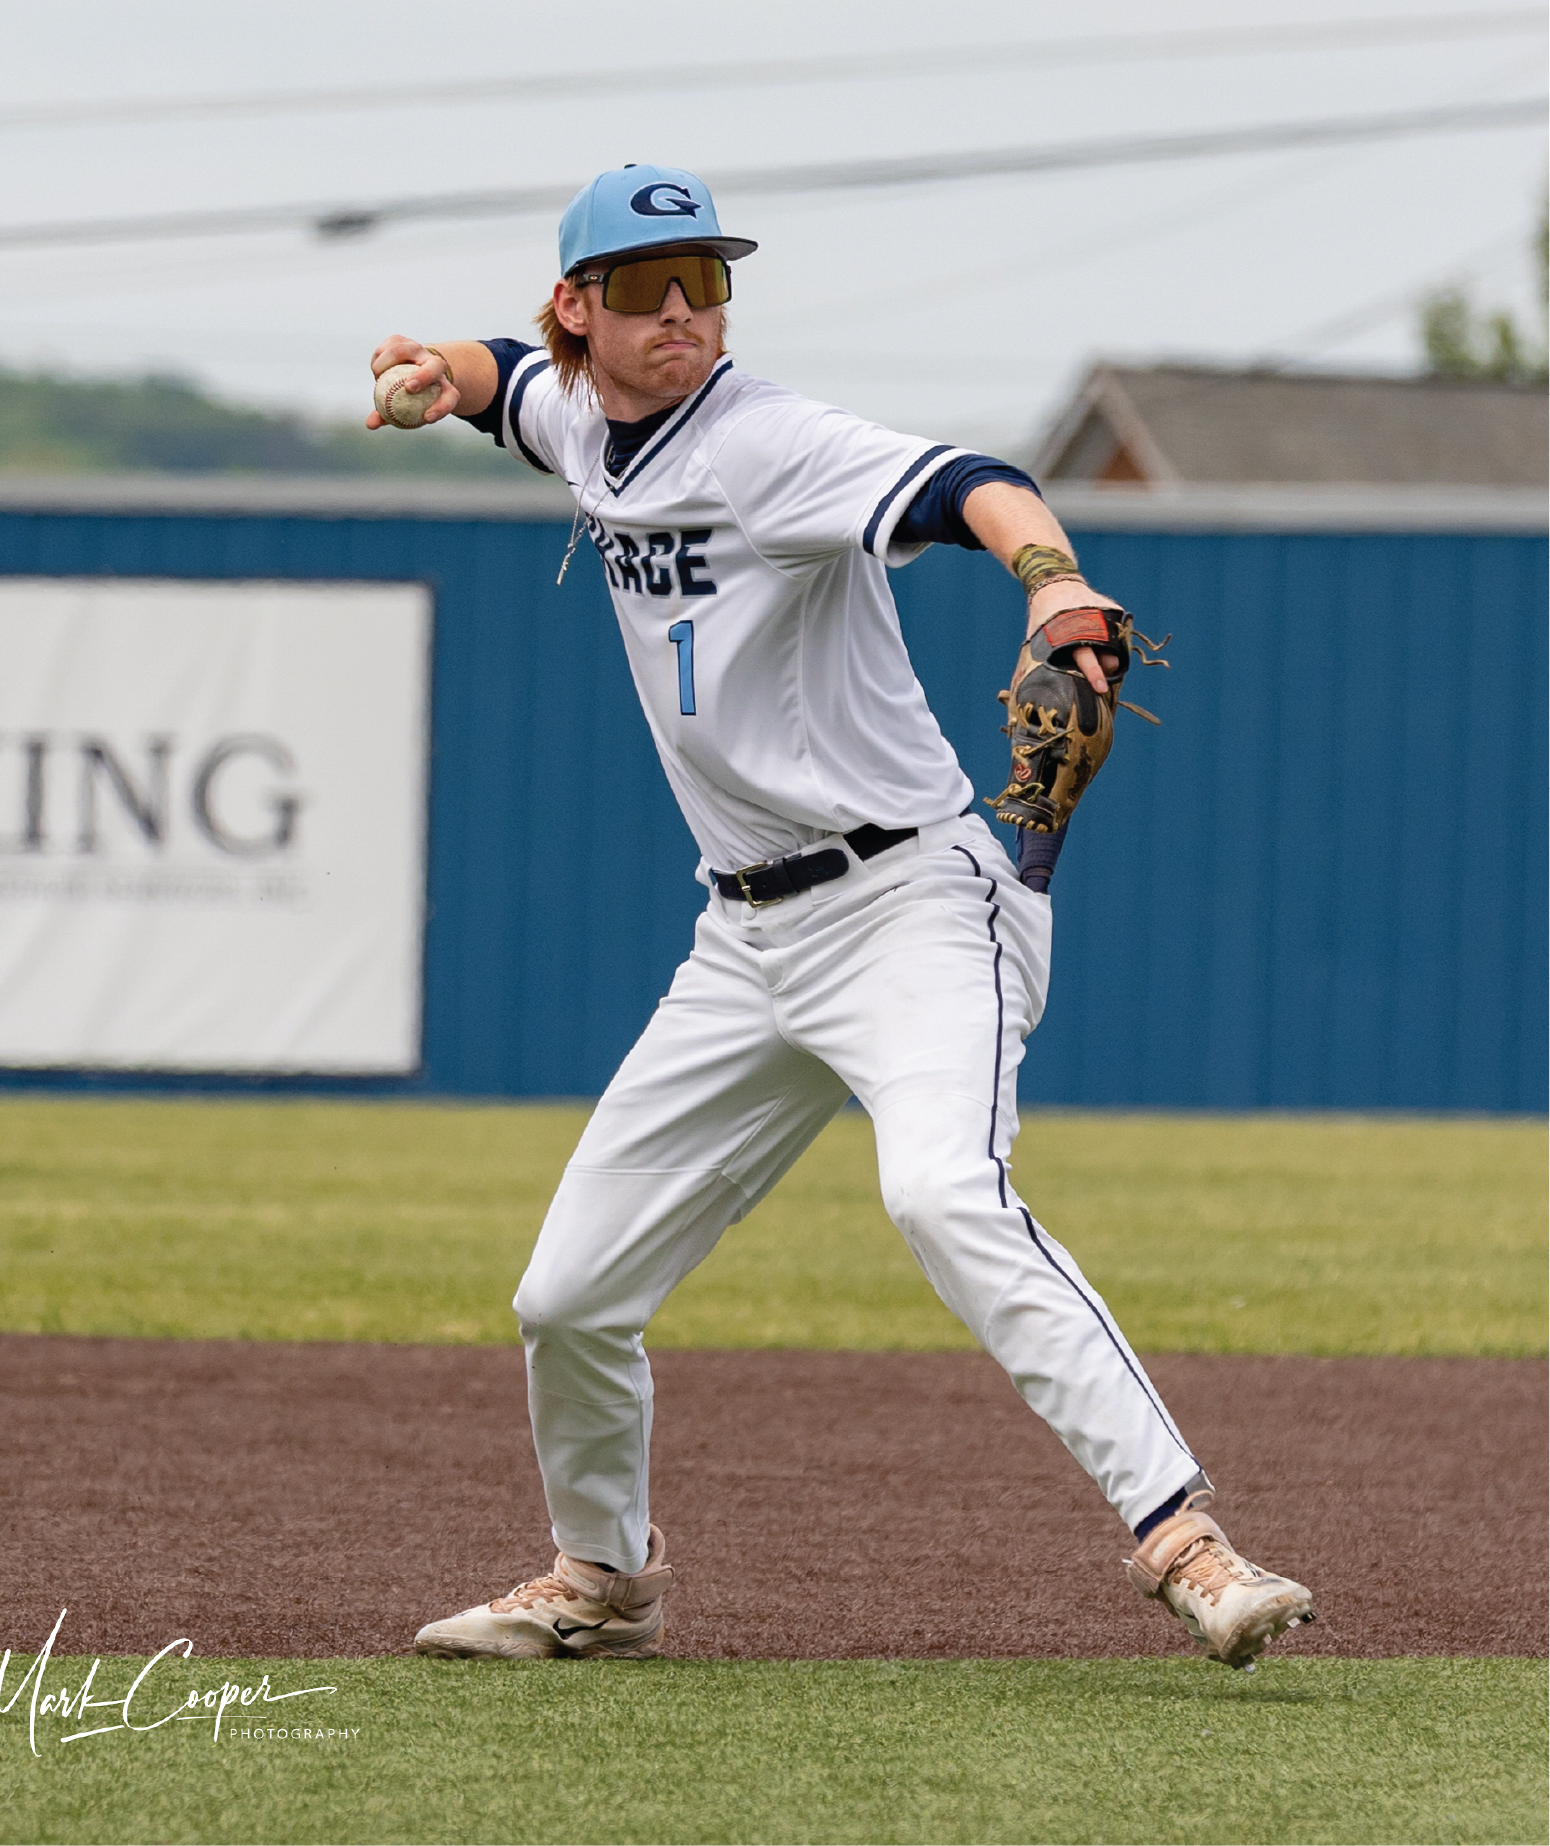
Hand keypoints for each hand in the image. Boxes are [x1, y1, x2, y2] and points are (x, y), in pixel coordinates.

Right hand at [365, 335, 460, 427]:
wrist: (410, 369)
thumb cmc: (406, 398)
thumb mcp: (399, 410)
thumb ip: (387, 416)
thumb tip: (370, 424)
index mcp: (444, 386)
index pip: (450, 397)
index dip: (441, 408)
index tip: (426, 418)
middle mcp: (435, 364)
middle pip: (435, 366)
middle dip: (424, 376)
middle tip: (408, 388)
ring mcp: (418, 349)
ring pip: (405, 349)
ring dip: (389, 361)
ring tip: (378, 377)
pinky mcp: (401, 340)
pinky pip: (388, 345)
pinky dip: (379, 357)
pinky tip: (375, 370)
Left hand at [1027, 579, 1122, 693]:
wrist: (1055, 586)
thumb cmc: (1045, 622)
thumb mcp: (1037, 642)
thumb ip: (1039, 665)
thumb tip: (1027, 695)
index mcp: (1068, 636)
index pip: (1086, 659)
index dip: (1094, 675)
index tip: (1101, 689)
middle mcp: (1089, 624)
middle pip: (1108, 657)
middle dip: (1107, 669)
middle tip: (1101, 675)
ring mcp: (1104, 615)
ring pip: (1116, 647)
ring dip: (1110, 656)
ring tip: (1099, 654)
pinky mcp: (1114, 610)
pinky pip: (1118, 633)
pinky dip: (1111, 640)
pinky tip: (1099, 635)